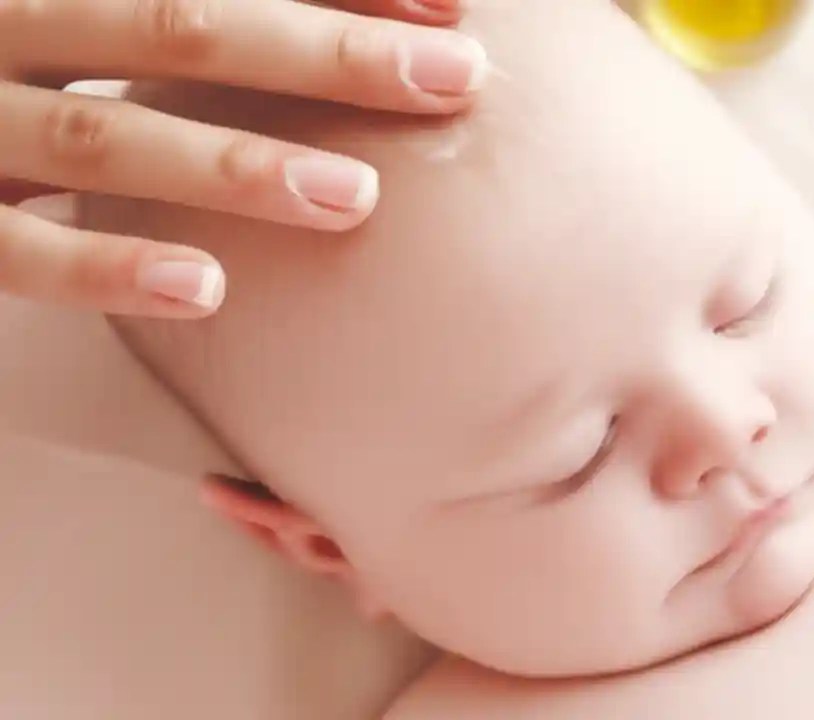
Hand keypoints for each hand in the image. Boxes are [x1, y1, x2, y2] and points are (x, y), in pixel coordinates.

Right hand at [0, 0, 486, 317]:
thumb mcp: (56, 8)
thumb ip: (142, 8)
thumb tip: (291, 18)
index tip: (451, 2)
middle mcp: (2, 14)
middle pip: (177, 22)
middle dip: (323, 51)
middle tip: (455, 79)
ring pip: (103, 135)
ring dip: (234, 165)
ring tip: (356, 197)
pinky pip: (14, 246)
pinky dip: (108, 265)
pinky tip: (211, 288)